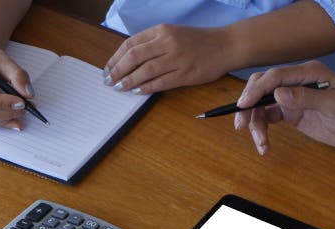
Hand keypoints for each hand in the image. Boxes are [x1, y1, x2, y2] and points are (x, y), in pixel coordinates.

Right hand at [0, 42, 33, 128]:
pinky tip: (16, 120)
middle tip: (27, 106)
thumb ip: (17, 75)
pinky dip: (4, 122)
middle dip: (9, 112)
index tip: (21, 102)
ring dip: (8, 119)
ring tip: (23, 110)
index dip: (2, 103)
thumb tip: (29, 95)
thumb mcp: (3, 59)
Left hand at [104, 24, 231, 93]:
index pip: (131, 43)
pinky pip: (161, 82)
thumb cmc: (199, 41)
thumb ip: (154, 43)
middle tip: (109, 81)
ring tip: (120, 88)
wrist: (226, 45)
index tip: (108, 68)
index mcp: (162, 30)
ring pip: (146, 70)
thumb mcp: (174, 33)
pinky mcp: (186, 73)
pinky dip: (147, 88)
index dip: (116, 57)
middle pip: (135, 56)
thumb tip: (131, 60)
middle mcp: (168, 42)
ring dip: (129, 81)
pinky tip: (138, 91)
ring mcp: (177, 58)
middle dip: (118, 70)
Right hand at [233, 61, 334, 154]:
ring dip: (255, 123)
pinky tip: (264, 145)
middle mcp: (296, 83)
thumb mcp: (334, 104)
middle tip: (241, 125)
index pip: (274, 77)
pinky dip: (262, 130)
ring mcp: (292, 98)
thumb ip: (306, 97)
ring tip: (261, 144)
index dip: (256, 90)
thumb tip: (278, 94)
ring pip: (262, 105)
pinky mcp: (291, 113)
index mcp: (306, 74)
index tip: (243, 106)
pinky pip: (269, 118)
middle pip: (262, 88)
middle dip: (248, 105)